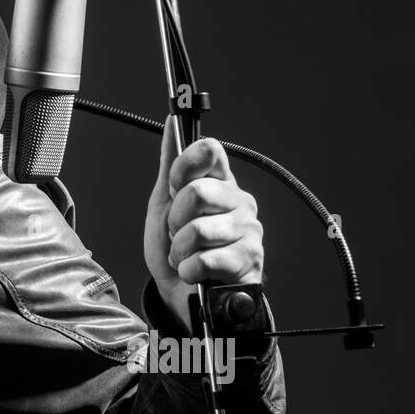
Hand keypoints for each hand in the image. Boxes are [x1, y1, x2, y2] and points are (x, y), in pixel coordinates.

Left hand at [143, 116, 264, 333]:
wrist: (179, 291)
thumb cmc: (174, 245)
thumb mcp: (164, 202)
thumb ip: (171, 164)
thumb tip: (173, 122)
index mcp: (220, 181)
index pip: (209, 150)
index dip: (183, 167)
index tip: (173, 188)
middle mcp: (239, 200)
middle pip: (197, 191)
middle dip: (174, 219)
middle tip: (176, 232)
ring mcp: (248, 229)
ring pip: (199, 229)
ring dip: (179, 249)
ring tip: (185, 255)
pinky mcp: (250, 259)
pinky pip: (206, 259)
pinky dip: (189, 270)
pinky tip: (195, 272)